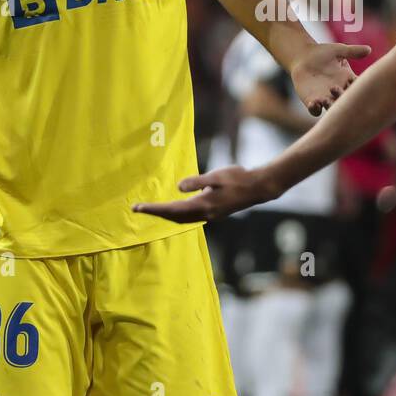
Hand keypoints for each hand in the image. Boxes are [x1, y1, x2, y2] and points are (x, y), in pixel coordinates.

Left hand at [132, 166, 278, 222]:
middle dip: (156, 213)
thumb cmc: (238, 178)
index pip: (172, 209)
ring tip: (152, 210)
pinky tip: (175, 209)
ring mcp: (210, 215)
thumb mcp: (216, 176)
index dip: (153, 209)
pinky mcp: (213, 213)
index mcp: (203, 205)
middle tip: (138, 209)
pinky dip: (177, 215)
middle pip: (174, 217)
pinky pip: (189, 217)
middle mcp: (204, 214)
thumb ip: (197, 181)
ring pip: (181, 219)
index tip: (137, 208)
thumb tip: (178, 186)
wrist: (258, 188)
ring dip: (166, 216)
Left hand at [290, 42, 370, 114]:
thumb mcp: (338, 50)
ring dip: (330, 106)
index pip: (357, 88)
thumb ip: (353, 51)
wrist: (302, 56)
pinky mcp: (312, 101)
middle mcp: (338, 91)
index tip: (356, 84)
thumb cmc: (321, 52)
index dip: (359, 89)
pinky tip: (313, 103)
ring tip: (325, 99)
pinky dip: (315, 109)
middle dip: (344, 98)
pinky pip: (315, 111)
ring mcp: (326, 98)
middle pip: (346, 101)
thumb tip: (369, 49)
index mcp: (348, 80)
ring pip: (332, 108)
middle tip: (336, 89)